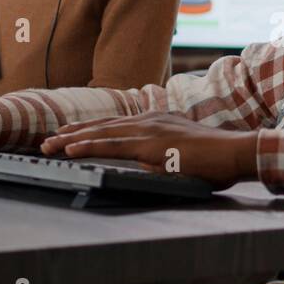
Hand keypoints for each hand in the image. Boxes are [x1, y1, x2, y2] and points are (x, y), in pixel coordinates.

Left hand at [39, 112, 258, 189]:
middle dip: (73, 134)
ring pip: (102, 133)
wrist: (234, 152)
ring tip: (50, 146)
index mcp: (156, 122)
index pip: (115, 125)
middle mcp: (149, 120)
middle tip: (48, 141)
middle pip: (103, 125)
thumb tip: (146, 163)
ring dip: (73, 140)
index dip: (89, 130)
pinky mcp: (150, 144)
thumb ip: (160, 155)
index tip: (68, 136)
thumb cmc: (215, 159)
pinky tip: (71, 150)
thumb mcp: (181, 154)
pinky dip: (88, 146)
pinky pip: (112, 145)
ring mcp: (149, 129)